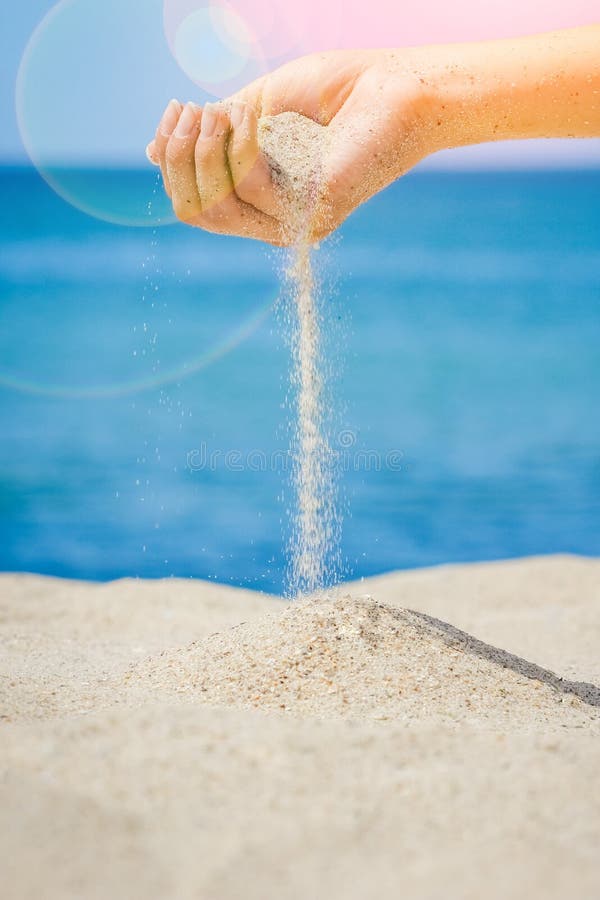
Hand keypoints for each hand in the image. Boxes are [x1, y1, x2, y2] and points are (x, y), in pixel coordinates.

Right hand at [146, 50, 430, 243]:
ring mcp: (294, 224)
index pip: (193, 205)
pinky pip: (248, 184)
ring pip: (214, 203)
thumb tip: (151, 153)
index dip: (172, 159)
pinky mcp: (313, 213)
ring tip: (230, 110)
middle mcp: (274, 223)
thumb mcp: (256, 108)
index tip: (179, 108)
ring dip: (207, 147)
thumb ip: (210, 134)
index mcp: (260, 203)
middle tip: (194, 110)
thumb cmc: (334, 92)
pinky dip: (242, 142)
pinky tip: (262, 117)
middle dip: (179, 156)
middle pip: (194, 210)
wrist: (395, 85)